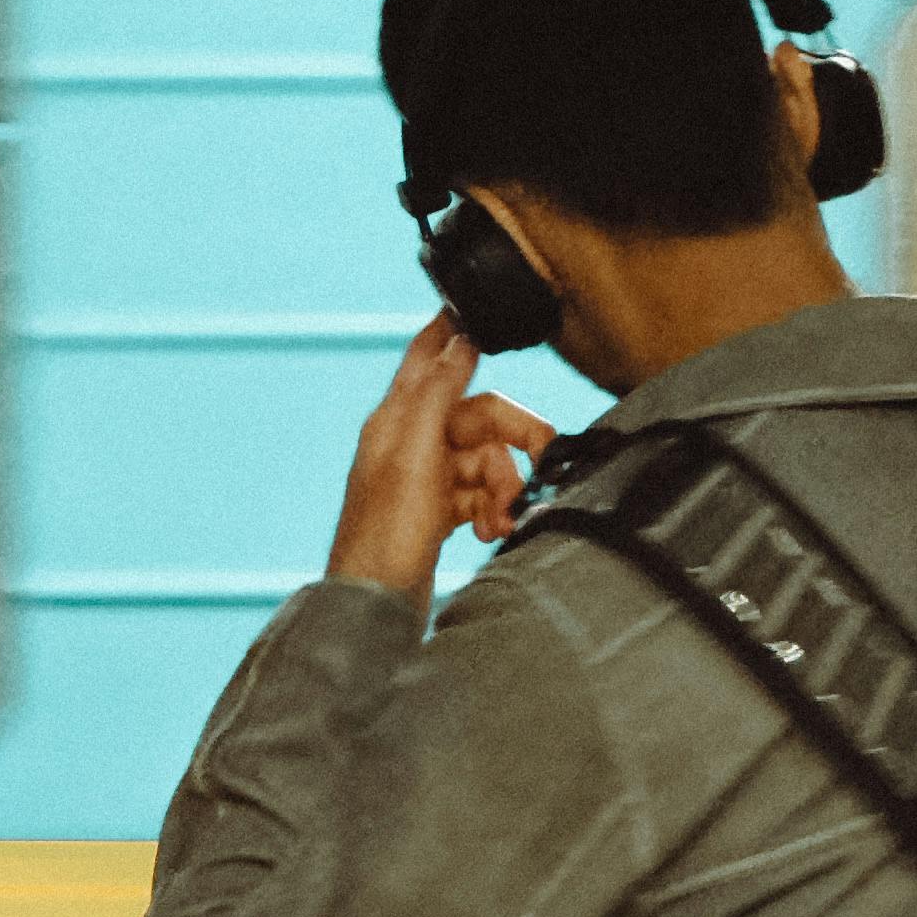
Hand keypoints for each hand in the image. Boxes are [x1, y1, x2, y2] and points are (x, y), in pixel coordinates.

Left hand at [324, 314, 557, 601]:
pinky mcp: (435, 513)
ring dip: (502, 488)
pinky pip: (478, 495)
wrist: (374, 604)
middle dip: (510, 443)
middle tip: (542, 457)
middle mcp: (409, 443)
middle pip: (478, 418)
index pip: (427, 359)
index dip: (451, 334)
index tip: (472, 312)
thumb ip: (437, 393)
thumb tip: (459, 341)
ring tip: (499, 519)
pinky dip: (492, 510)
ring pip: (484, 460)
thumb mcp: (414, 453)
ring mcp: (423, 480)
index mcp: (397, 420)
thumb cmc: (384, 534)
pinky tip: (492, 530)